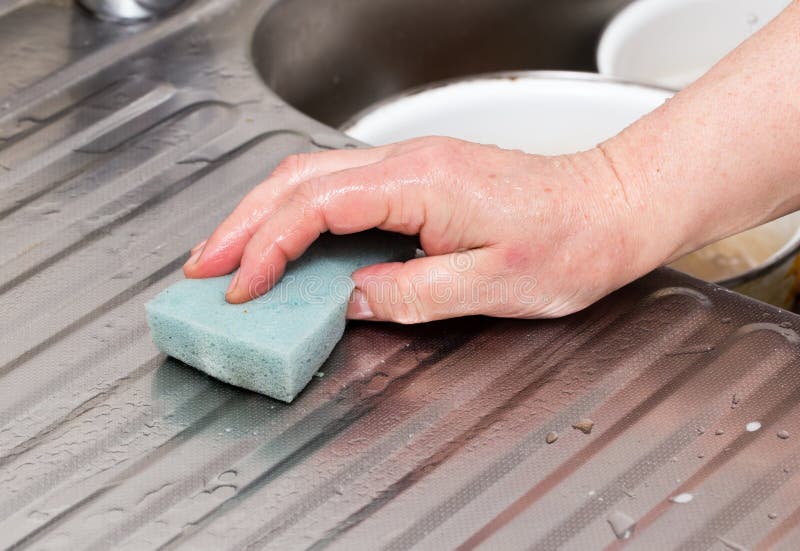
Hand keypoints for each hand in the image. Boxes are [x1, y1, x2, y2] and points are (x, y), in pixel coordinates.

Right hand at [183, 137, 665, 322]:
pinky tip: (287, 239)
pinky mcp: (420, 180)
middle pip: (297, 182)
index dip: (266, 249)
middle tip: (203, 267)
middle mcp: (407, 164)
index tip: (241, 289)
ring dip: (262, 215)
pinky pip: (340, 189)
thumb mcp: (490, 286)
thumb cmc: (569, 242)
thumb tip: (346, 301)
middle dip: (241, 224)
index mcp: (419, 184)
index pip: (314, 209)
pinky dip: (299, 213)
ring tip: (230, 254)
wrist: (613, 207)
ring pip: (312, 179)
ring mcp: (412, 167)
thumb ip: (409, 294)